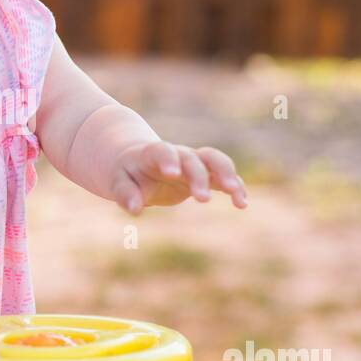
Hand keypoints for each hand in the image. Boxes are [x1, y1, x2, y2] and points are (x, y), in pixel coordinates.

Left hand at [111, 141, 247, 214]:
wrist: (139, 161)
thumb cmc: (126, 173)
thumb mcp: (117, 182)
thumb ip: (125, 194)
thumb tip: (135, 210)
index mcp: (153, 153)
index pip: (162, 151)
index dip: (168, 159)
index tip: (172, 174)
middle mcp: (177, 155)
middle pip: (194, 159)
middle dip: (200, 177)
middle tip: (203, 200)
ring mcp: (193, 163)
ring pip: (215, 161)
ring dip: (227, 176)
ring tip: (237, 198)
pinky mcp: (204, 175)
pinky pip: (223, 177)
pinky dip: (234, 187)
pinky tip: (242, 204)